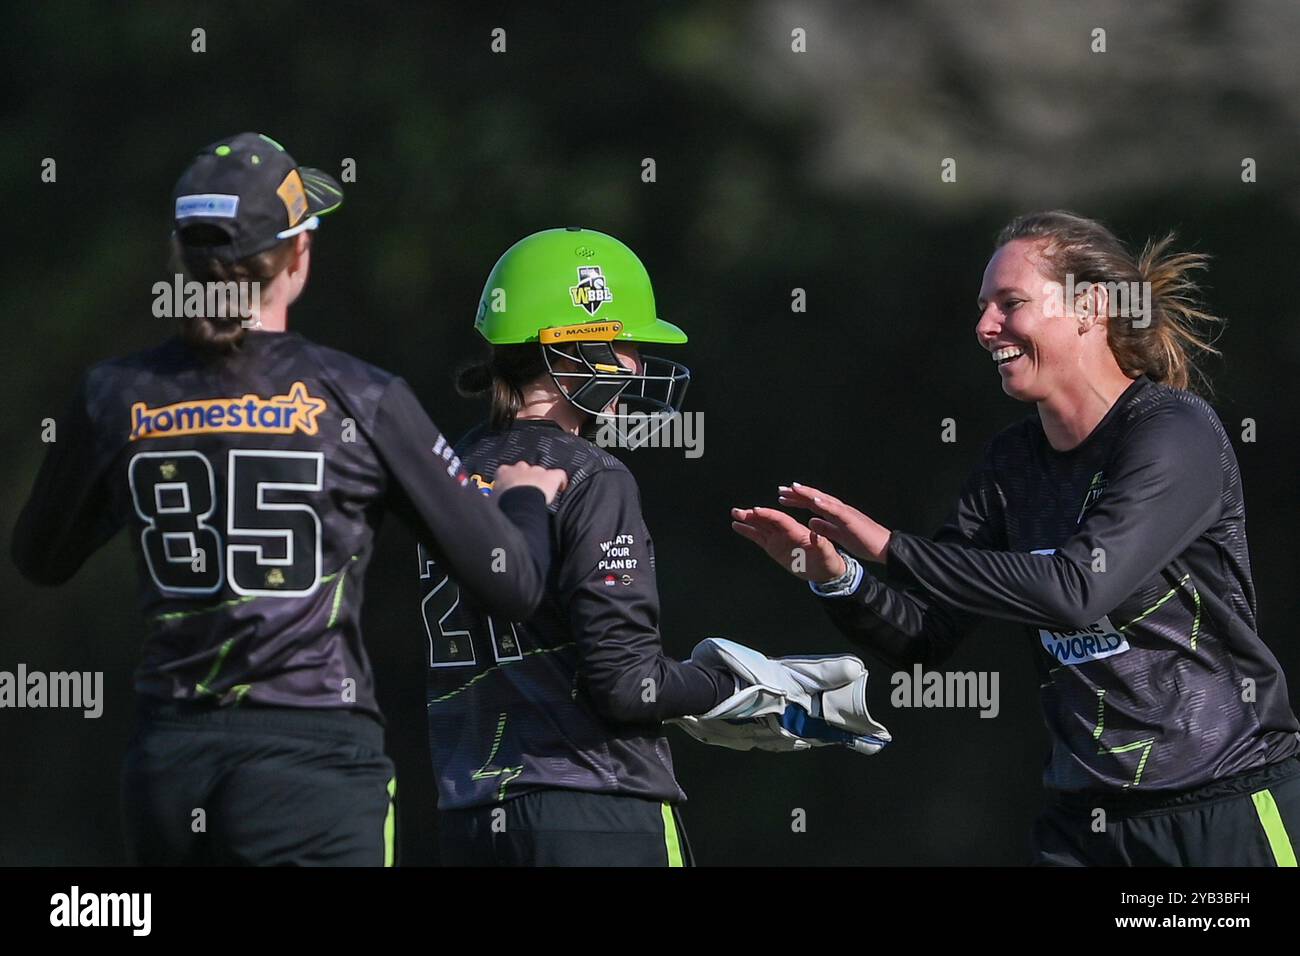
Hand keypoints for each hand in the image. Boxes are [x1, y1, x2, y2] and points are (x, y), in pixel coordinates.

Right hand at [494, 461, 568, 504]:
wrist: (517, 502)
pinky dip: (561, 481)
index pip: (505, 471)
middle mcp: (520, 467)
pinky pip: (559, 475)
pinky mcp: (551, 476)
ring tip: (542, 492)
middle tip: (526, 492)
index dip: (510, 480)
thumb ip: (491, 498)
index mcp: (503, 472)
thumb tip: (486, 504)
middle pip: (524, 469)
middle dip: (526, 478)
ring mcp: (536, 470)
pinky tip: (561, 488)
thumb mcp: (491, 499)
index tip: (511, 489)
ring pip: (541, 472)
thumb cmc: (502, 503)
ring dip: (541, 480)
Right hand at [730, 506, 847, 582]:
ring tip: (734, 514)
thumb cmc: (828, 561)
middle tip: (738, 511)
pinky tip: (737, 526)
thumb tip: (817, 535)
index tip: (755, 510)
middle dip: (753, 515)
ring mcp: (779, 539)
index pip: (780, 520)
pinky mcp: (774, 547)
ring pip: (761, 526)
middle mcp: (786, 532)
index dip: (768, 515)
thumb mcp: (827, 554)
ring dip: (748, 520)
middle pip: (767, 520)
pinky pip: (758, 537)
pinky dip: (748, 531)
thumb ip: (821, 544)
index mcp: (798, 532)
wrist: (824, 570)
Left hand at [776, 482, 890, 563]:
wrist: (884, 547)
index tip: (782, 496)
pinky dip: (825, 504)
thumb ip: (825, 527)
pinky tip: (814, 500)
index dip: (798, 499)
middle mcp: (839, 509)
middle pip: (815, 498)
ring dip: (808, 493)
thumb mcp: (839, 535)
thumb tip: (811, 521)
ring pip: (824, 499)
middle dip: (798, 493)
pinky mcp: (851, 519)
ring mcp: (845, 512)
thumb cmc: (863, 541)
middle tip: (781, 489)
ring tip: (794, 488)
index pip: (813, 504)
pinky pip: (836, 510)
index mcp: (835, 514)